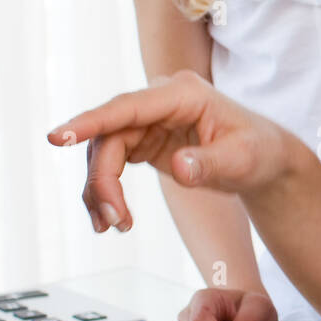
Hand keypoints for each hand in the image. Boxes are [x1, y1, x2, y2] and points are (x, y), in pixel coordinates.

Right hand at [46, 71, 292, 232]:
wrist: (262, 159)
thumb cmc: (257, 152)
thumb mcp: (242, 160)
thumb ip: (210, 163)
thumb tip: (181, 168)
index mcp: (181, 94)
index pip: (127, 107)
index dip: (91, 122)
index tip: (58, 137)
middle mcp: (158, 102)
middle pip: (110, 136)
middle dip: (103, 181)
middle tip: (113, 222)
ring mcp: (148, 120)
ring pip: (104, 152)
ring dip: (101, 191)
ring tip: (114, 227)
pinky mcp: (143, 140)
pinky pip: (111, 164)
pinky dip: (106, 192)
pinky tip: (111, 220)